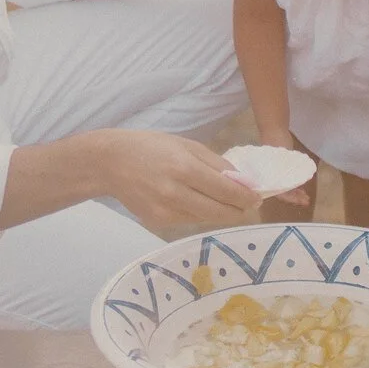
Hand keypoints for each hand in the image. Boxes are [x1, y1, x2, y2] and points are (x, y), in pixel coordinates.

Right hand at [96, 129, 260, 233]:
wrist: (110, 163)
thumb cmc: (152, 147)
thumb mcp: (187, 145)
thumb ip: (217, 164)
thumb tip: (244, 181)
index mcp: (184, 169)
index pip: (226, 191)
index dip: (246, 197)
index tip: (257, 198)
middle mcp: (175, 193)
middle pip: (219, 212)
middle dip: (238, 210)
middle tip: (249, 206)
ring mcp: (165, 212)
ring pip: (205, 219)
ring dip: (220, 213)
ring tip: (227, 203)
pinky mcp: (157, 222)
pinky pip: (188, 221)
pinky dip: (199, 214)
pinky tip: (199, 203)